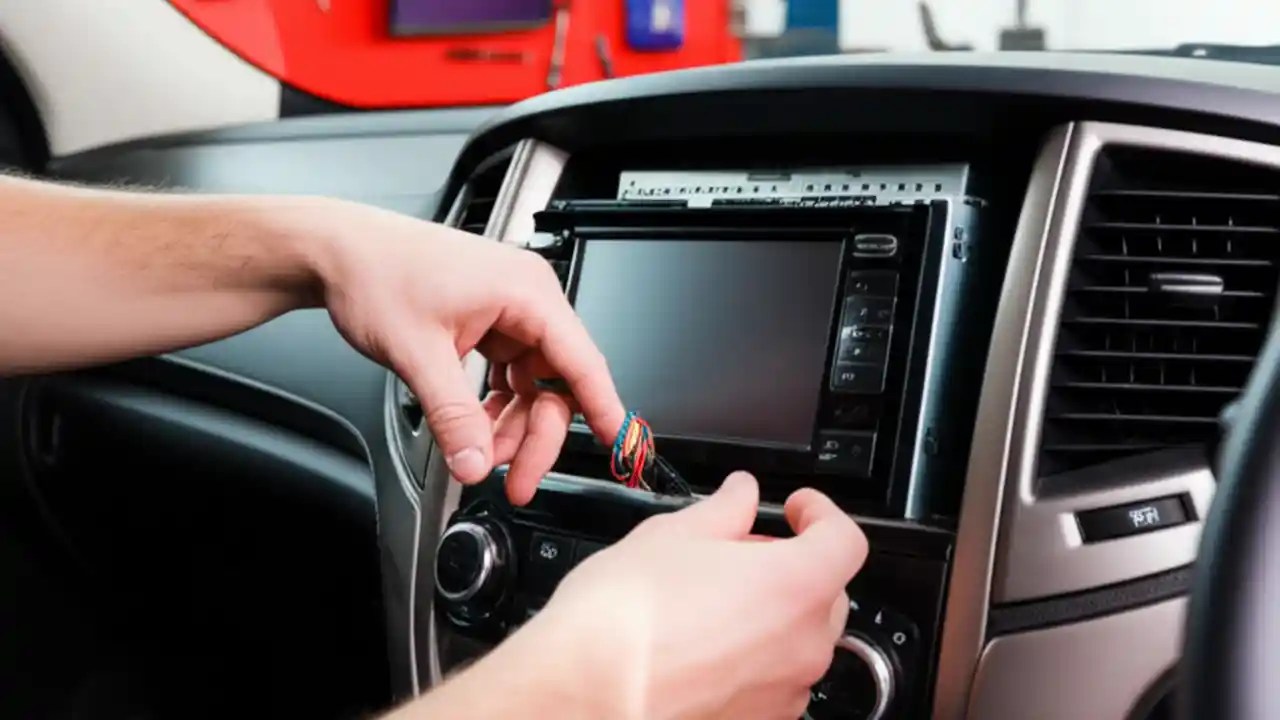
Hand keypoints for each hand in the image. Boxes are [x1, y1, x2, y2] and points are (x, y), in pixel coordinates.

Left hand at [313, 203, 625, 502]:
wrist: (338, 251)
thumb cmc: (377, 271)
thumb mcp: (417, 352)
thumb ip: (454, 415)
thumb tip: (476, 460)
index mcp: (526, 292)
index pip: (581, 361)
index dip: (602, 407)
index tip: (616, 444)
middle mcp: (526, 299)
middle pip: (555, 384)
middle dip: (536, 437)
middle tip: (516, 480)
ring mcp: (508, 313)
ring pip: (531, 387)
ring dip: (512, 428)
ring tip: (481, 457)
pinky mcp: (488, 324)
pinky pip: (508, 378)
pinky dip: (494, 409)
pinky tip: (474, 430)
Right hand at [525, 473, 868, 718]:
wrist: (583, 695)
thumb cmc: (622, 621)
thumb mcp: (671, 536)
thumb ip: (723, 510)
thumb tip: (740, 496)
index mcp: (793, 585)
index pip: (845, 540)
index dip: (822, 515)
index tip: (796, 509)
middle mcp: (800, 645)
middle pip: (826, 592)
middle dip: (792, 564)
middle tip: (739, 551)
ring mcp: (782, 692)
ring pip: (799, 639)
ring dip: (771, 614)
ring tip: (710, 599)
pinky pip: (773, 680)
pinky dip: (752, 657)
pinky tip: (702, 643)